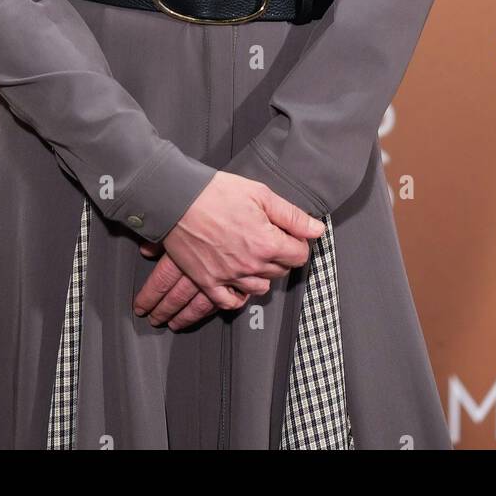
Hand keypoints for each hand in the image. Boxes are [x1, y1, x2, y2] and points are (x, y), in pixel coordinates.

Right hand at [130, 171, 323, 322]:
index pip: (300, 255)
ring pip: (260, 286)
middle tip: (268, 237)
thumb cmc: (218, 192)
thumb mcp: (261, 194)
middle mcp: (251, 266)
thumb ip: (292, 216)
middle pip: (282, 270)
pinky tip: (239, 280)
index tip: (288, 234)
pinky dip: (238, 294)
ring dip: (262, 273)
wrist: (177, 200)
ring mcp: (229, 277)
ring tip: (253, 254)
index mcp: (267, 243)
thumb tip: (317, 230)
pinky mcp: (208, 282)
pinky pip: (231, 302)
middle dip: (281, 255)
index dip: (298, 242)